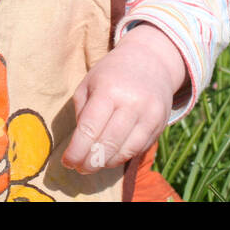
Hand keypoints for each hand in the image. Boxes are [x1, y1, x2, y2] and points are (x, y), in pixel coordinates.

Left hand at [61, 24, 186, 173]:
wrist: (150, 61)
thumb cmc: (111, 74)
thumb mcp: (89, 84)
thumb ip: (82, 112)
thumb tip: (79, 145)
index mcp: (108, 90)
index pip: (89, 129)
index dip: (77, 151)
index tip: (67, 162)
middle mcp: (131, 103)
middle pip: (107, 144)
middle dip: (90, 162)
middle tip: (79, 168)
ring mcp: (149, 115)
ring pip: (125, 152)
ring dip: (106, 163)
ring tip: (94, 163)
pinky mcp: (161, 124)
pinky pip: (139, 149)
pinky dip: (123, 156)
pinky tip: (111, 156)